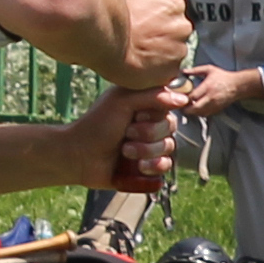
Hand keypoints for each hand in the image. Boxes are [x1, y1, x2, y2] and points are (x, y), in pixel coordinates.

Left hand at [55, 86, 180, 189]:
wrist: (79, 155)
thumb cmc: (96, 125)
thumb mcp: (122, 101)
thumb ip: (152, 95)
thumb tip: (183, 98)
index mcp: (144, 106)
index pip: (170, 107)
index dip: (156, 114)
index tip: (137, 115)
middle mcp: (149, 125)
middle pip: (171, 128)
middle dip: (149, 134)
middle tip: (127, 134)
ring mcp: (149, 146)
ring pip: (169, 148)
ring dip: (147, 151)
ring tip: (125, 152)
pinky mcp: (148, 166)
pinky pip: (166, 167)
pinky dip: (153, 166)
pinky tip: (138, 166)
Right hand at [111, 0, 193, 88]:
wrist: (104, 37)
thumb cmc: (110, 13)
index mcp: (175, 5)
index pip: (173, 18)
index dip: (157, 26)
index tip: (142, 29)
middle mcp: (182, 27)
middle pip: (176, 38)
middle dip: (161, 42)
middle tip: (138, 44)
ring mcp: (178, 50)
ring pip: (171, 57)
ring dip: (158, 59)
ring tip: (135, 57)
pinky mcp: (170, 72)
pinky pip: (165, 75)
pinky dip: (153, 75)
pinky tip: (137, 69)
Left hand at [167, 62, 254, 113]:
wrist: (237, 86)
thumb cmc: (223, 76)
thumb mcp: (209, 69)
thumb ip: (195, 70)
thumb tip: (183, 71)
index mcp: (207, 87)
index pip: (192, 97)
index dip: (184, 99)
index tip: (179, 97)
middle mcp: (210, 98)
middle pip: (194, 109)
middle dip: (185, 109)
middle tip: (180, 106)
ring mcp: (214, 105)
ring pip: (199, 113)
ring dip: (191, 112)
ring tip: (186, 107)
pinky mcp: (217, 110)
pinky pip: (205, 115)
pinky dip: (198, 113)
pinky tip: (195, 109)